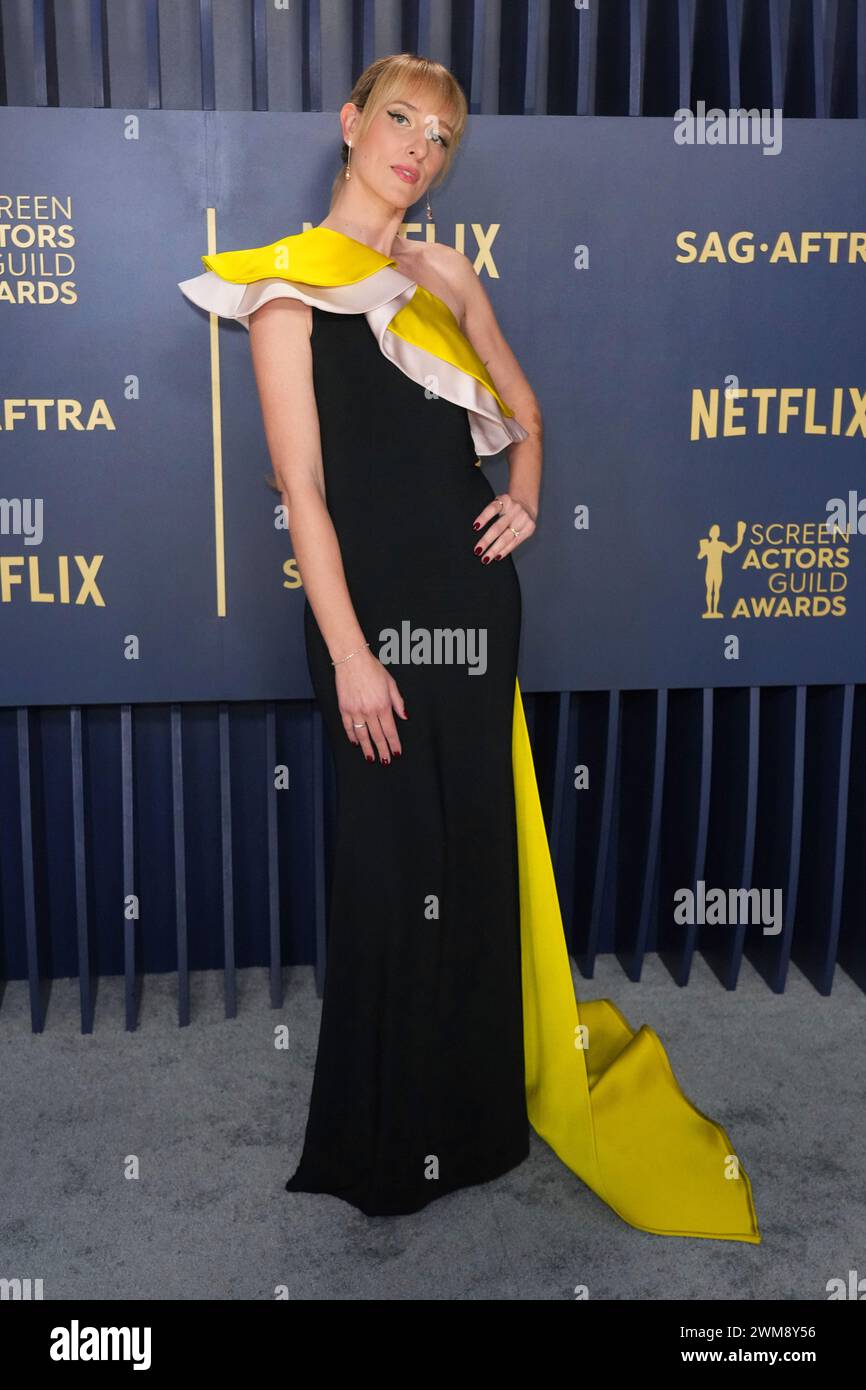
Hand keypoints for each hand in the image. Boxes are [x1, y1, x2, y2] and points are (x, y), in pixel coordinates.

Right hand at [334, 648, 406, 763]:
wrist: (352, 660)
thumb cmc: (373, 669)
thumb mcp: (391, 683)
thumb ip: (398, 702)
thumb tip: (405, 717)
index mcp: (383, 706)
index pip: (390, 731)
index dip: (394, 744)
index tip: (396, 752)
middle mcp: (369, 711)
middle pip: (377, 736)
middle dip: (382, 750)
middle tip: (385, 761)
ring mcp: (356, 711)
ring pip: (362, 735)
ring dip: (367, 748)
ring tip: (371, 758)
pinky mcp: (344, 708)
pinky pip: (348, 727)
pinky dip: (352, 736)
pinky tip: (356, 743)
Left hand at [472, 492, 536, 560]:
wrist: (526, 504)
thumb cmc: (506, 508)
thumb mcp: (498, 504)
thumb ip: (490, 514)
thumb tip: (475, 532)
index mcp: (504, 500)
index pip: (492, 509)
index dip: (483, 518)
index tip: (475, 527)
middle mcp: (515, 509)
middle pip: (498, 527)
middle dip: (486, 540)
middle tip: (477, 551)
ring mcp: (523, 518)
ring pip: (506, 537)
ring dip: (494, 549)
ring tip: (485, 558)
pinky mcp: (529, 528)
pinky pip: (515, 542)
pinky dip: (505, 550)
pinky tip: (497, 557)